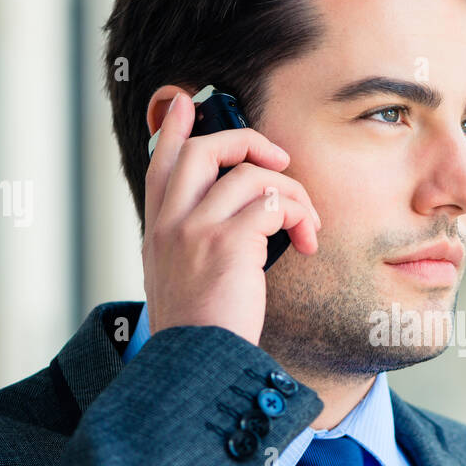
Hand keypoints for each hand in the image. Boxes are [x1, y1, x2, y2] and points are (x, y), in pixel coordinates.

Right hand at [142, 92, 320, 344]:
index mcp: (158, 231)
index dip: (172, 128)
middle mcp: (170, 223)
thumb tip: (232, 222)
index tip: (183, 100)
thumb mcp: (181, 281)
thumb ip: (192, 245)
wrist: (197, 365)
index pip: (160, 163)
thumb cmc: (201, 331)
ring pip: (252, 175)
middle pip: (204, 149)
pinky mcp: (228, 241)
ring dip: (293, 195)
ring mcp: (196, 229)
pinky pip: (274, 203)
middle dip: (248, 143)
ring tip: (307, 226)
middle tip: (281, 163)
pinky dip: (300, 216)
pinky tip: (307, 242)